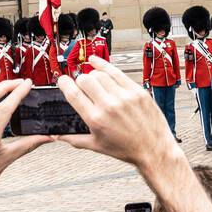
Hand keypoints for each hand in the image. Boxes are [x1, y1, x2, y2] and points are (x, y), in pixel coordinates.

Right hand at [58, 57, 178, 172]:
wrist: (154, 149)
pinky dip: (104, 65)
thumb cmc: (127, 149)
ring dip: (92, 75)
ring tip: (93, 80)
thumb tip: (56, 136)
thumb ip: (73, 138)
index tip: (62, 81)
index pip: (73, 94)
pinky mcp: (137, 91)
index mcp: (96, 119)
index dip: (64, 84)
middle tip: (81, 85)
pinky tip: (97, 62)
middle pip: (85, 80)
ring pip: (100, 74)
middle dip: (79, 80)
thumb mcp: (96, 146)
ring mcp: (125, 96)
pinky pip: (117, 72)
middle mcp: (109, 105)